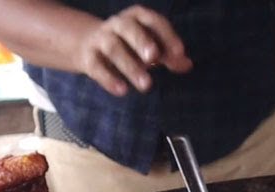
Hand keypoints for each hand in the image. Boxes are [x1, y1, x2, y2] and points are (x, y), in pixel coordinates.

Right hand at [78, 5, 192, 96]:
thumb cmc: (129, 46)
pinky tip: (122, 91)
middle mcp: (117, 24)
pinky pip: (97, 67)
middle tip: (153, 58)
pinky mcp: (88, 58)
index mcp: (136, 18)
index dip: (166, 35)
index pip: (152, 21)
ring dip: (130, 66)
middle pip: (128, 28)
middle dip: (141, 41)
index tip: (179, 52)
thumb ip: (169, 55)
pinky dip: (109, 79)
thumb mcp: (150, 47)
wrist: (87, 45)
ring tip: (146, 85)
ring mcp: (100, 39)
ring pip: (113, 48)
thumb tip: (187, 64)